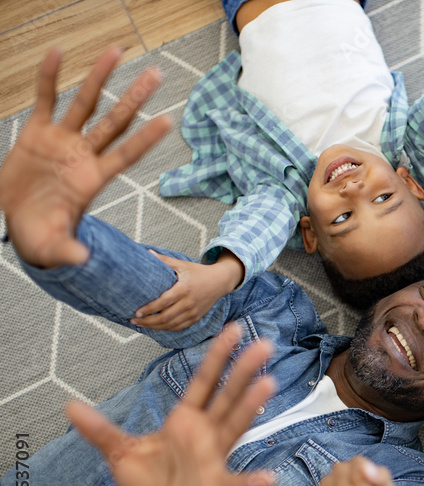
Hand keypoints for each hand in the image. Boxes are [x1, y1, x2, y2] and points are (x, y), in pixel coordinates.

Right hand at [0, 47, 170, 268]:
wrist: (17, 223)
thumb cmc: (41, 237)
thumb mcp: (54, 247)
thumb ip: (69, 250)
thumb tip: (83, 259)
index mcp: (93, 180)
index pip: (127, 154)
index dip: (146, 138)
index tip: (169, 121)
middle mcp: (84, 155)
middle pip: (115, 121)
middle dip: (135, 98)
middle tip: (157, 75)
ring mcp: (62, 142)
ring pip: (85, 103)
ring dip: (100, 77)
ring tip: (116, 50)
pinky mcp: (37, 134)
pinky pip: (45, 99)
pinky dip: (50, 77)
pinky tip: (58, 53)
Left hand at [66, 324, 276, 485]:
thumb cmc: (156, 483)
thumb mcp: (122, 452)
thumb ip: (100, 430)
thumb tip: (70, 406)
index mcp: (186, 421)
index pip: (204, 382)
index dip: (218, 356)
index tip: (234, 330)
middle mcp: (206, 434)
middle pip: (227, 396)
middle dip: (244, 371)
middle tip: (263, 345)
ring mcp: (215, 458)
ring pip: (235, 426)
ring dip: (251, 406)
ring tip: (268, 384)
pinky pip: (236, 483)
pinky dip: (252, 481)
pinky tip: (269, 478)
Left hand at [132, 251, 243, 330]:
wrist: (220, 281)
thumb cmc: (199, 272)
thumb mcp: (182, 265)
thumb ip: (164, 260)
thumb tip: (146, 251)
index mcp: (184, 289)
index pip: (163, 302)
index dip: (149, 309)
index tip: (136, 312)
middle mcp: (189, 303)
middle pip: (165, 317)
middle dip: (147, 321)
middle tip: (134, 320)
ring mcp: (193, 312)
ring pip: (171, 325)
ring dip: (154, 327)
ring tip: (141, 325)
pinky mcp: (196, 317)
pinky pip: (179, 327)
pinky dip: (167, 329)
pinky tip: (157, 327)